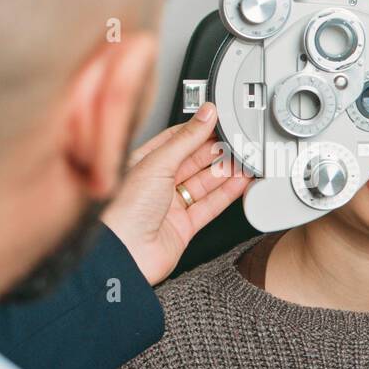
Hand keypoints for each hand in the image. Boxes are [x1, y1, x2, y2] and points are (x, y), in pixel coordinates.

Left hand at [103, 102, 251, 284]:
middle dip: (216, 151)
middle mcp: (155, 184)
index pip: (176, 140)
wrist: (123, 254)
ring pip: (204, 184)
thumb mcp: (158, 162)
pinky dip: (226, 194)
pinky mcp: (182, 227)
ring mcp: (169, 206)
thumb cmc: (123, 209)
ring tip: (245, 159)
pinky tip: (239, 182)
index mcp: (142, 163)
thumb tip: (205, 114)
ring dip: (225, 171)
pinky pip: (209, 206)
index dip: (199, 130)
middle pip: (193, 161)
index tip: (220, 121)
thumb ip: (186, 138)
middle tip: (238, 140)